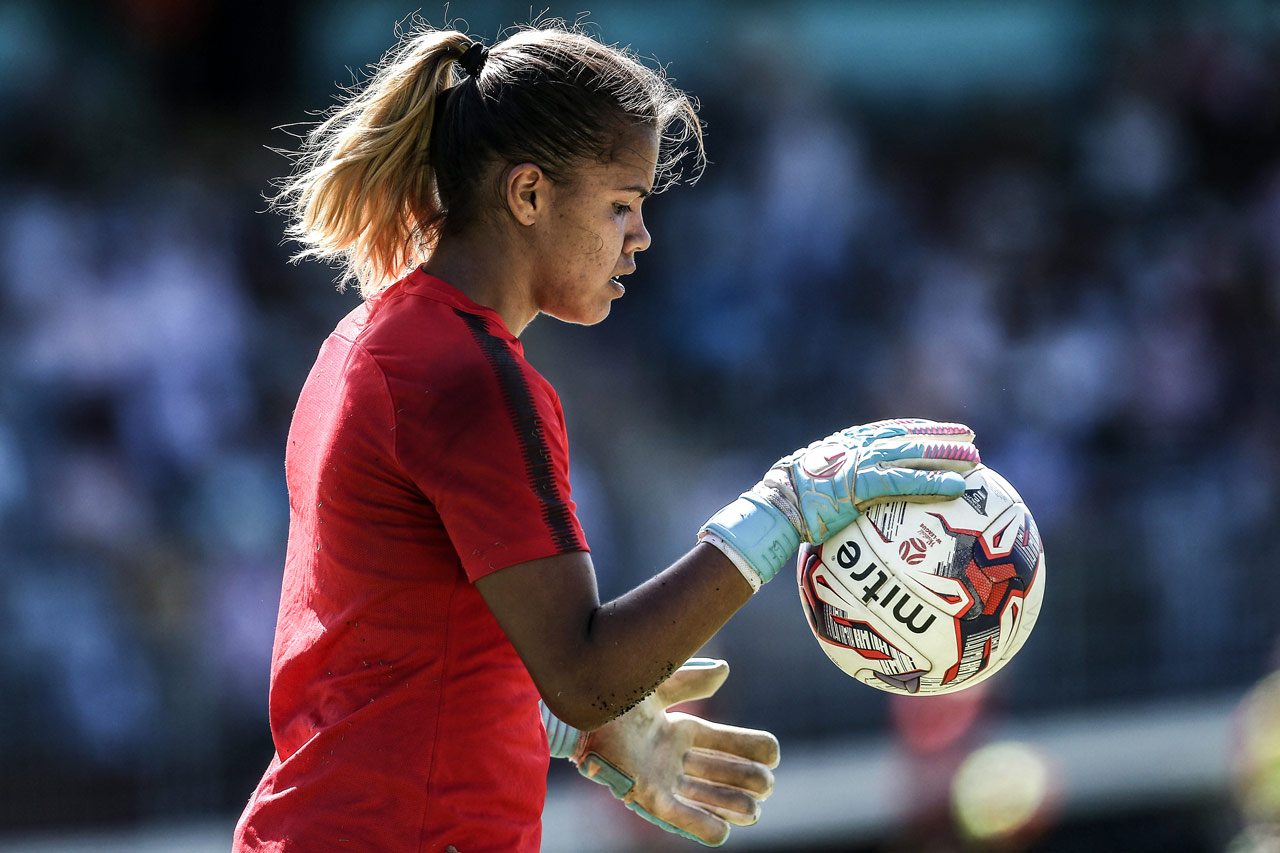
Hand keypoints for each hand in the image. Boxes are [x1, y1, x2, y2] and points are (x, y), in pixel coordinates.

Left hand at [567, 659, 778, 846]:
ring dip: (731, 805)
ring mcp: (660, 777)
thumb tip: (725, 670)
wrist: (578, 708)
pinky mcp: (645, 794)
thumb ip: (690, 679)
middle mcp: (672, 757)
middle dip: (747, 780)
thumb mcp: (657, 683)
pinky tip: (723, 831)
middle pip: (720, 772)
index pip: (724, 741)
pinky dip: (700, 826)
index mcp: (678, 730)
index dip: (750, 747)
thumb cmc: (611, 694)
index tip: (774, 753)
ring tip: (754, 810)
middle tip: (768, 784)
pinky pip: (677, 815)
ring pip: (705, 797)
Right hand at [699, 418, 978, 589]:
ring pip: (911, 453)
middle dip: (939, 435)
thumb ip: (836, 490)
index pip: (886, 430)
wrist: (773, 509)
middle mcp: (853, 448)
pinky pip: (905, 482)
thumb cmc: (789, 508)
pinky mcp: (860, 484)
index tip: (938, 428)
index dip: (914, 428)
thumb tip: (847, 511)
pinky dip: (932, 482)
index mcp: (843, 446)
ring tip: (975, 458)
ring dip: (945, 454)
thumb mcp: (814, 491)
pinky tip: (958, 487)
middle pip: (905, 436)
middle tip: (969, 436)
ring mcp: (857, 464)